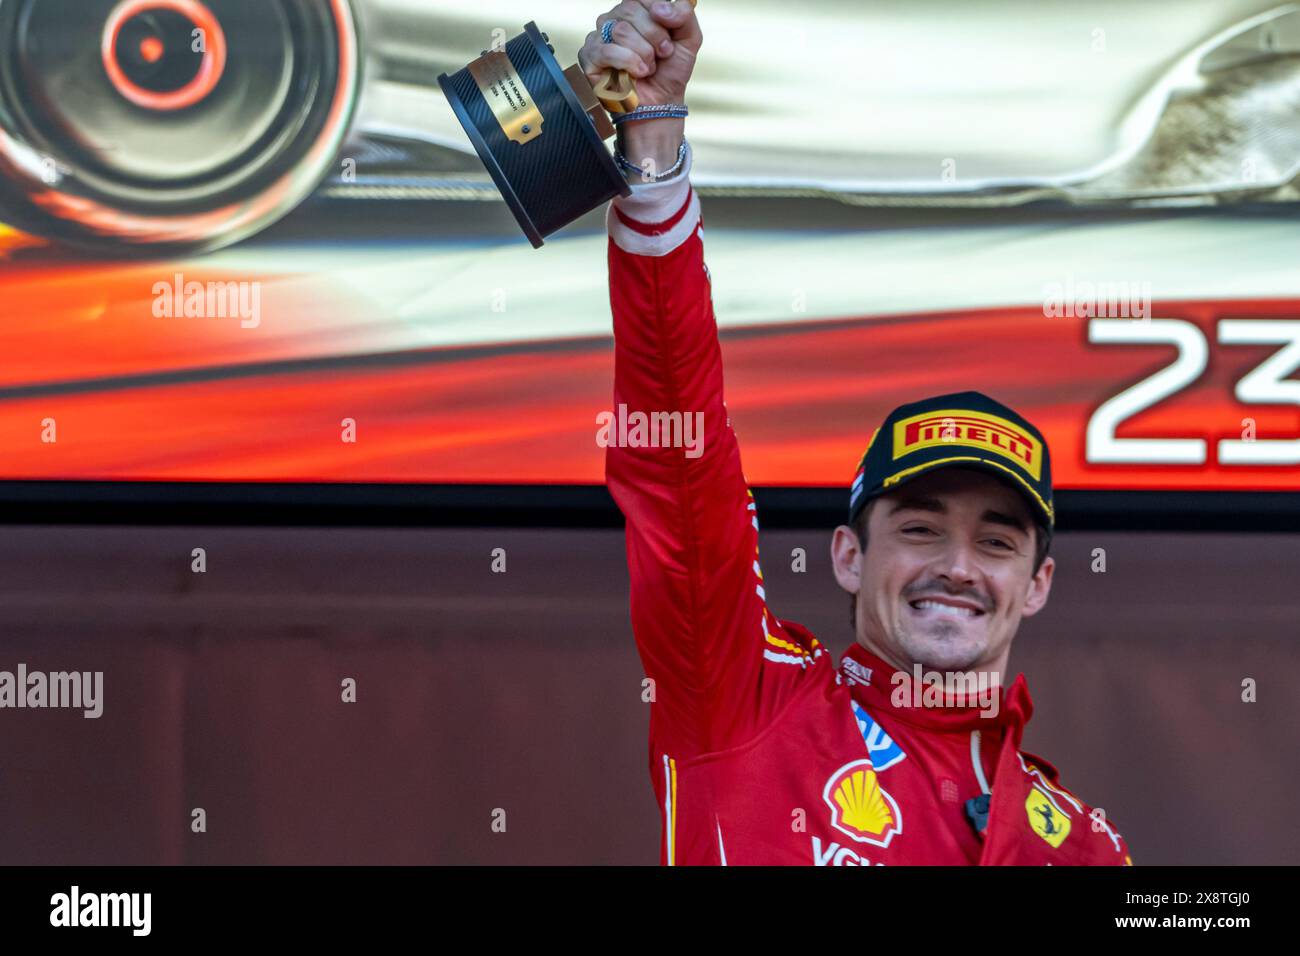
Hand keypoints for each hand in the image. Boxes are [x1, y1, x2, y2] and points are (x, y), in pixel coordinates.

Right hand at [578, 0, 702, 107]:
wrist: (661, 103)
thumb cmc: (670, 71)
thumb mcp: (688, 38)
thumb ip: (684, 13)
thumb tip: (661, 7)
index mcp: (637, 9)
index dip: (660, 14)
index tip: (669, 37)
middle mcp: (616, 18)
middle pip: (630, 9)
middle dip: (654, 36)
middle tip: (662, 54)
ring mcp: (600, 36)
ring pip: (620, 30)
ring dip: (643, 53)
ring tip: (648, 68)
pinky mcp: (589, 56)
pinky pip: (606, 50)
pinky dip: (628, 63)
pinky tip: (635, 74)